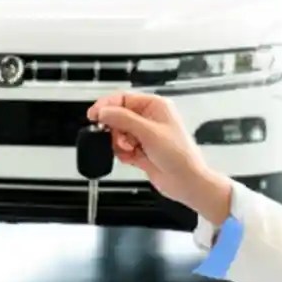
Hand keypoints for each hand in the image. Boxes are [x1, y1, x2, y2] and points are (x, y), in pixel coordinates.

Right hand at [87, 92, 233, 224]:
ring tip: (129, 150)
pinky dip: (122, 153)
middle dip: (114, 129)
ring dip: (118, 143)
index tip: (94, 115)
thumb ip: (124, 119)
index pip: (123, 98)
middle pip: (118, 116)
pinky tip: (131, 158)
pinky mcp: (141, 150)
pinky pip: (121, 148)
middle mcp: (149, 118)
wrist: (186, 182)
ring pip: (118, 133)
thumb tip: (104, 111)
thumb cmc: (179, 156)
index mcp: (155, 106)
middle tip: (116, 138)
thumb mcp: (149, 133)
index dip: (106, 106)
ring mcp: (145, 135)